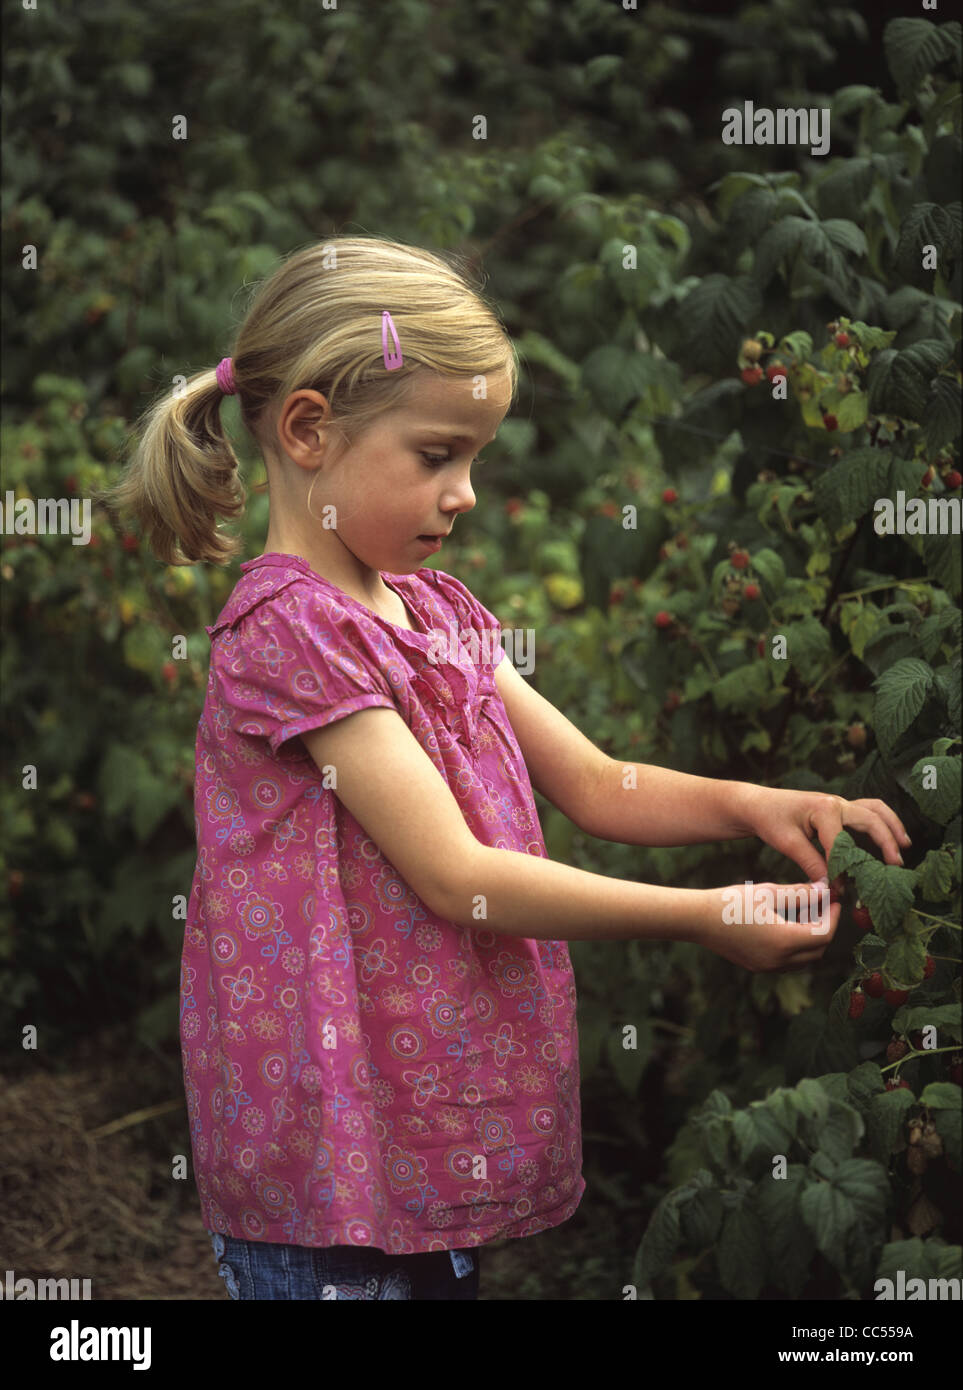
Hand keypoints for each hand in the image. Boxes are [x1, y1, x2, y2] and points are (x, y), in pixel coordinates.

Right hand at [697, 880, 841, 972]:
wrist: (697, 919)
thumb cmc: (732, 901)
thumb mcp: (768, 892)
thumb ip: (800, 892)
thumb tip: (825, 889)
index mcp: (784, 941)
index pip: (825, 934)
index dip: (834, 917)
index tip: (834, 899)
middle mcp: (779, 960)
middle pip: (818, 950)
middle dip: (825, 927)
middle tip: (823, 905)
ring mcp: (768, 967)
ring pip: (804, 959)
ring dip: (811, 939)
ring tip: (805, 913)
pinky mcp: (758, 966)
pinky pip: (788, 962)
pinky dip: (796, 946)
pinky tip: (787, 924)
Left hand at [734, 785, 910, 881]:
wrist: (759, 804)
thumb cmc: (770, 819)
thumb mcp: (787, 843)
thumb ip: (811, 864)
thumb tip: (831, 887)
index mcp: (824, 809)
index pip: (842, 844)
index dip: (844, 869)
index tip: (844, 889)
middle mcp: (836, 803)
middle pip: (871, 820)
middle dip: (886, 842)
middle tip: (897, 865)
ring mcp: (839, 803)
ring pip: (874, 810)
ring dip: (892, 826)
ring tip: (905, 845)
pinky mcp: (839, 808)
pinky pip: (867, 810)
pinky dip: (882, 821)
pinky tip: (890, 835)